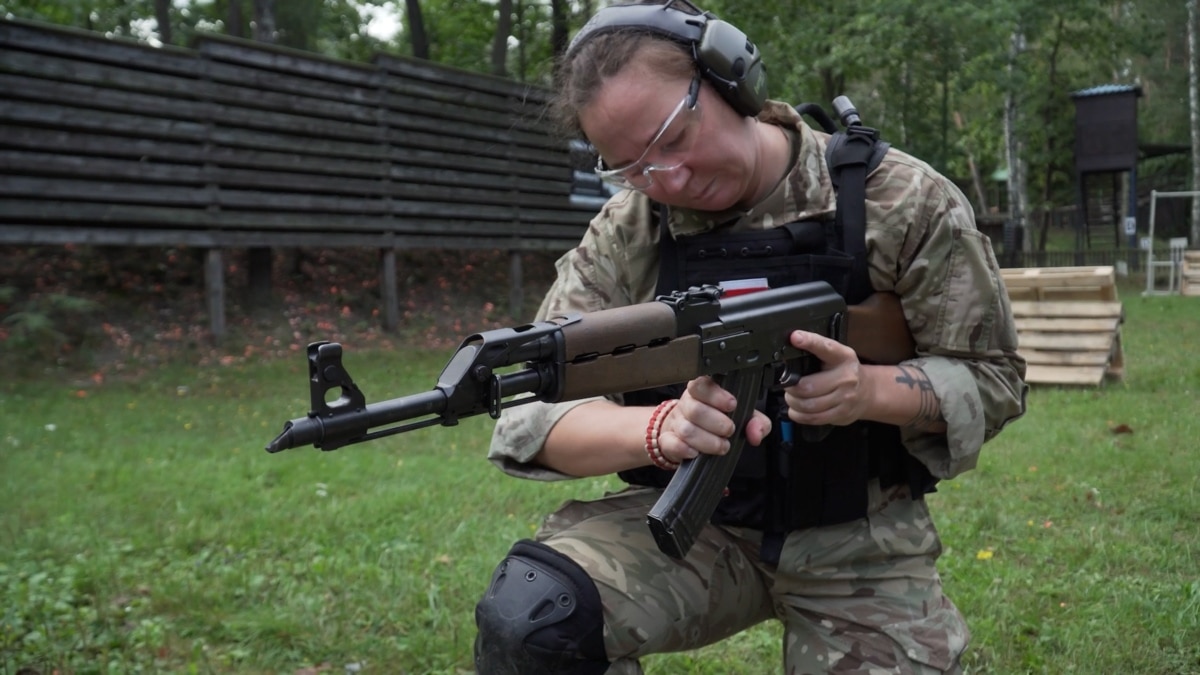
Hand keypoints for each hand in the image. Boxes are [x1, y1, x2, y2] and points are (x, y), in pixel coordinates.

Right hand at [656, 376, 772, 462]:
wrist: (688, 435)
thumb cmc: (717, 421)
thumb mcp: (740, 417)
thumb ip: (755, 421)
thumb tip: (756, 433)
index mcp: (703, 391)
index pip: (703, 385)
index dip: (717, 396)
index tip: (732, 405)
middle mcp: (687, 404)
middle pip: (695, 409)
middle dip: (716, 423)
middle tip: (729, 431)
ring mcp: (676, 422)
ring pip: (686, 429)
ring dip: (707, 441)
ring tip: (721, 446)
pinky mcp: (667, 440)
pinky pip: (670, 443)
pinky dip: (683, 449)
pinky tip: (696, 453)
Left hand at [783, 329, 872, 426]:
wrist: (868, 392)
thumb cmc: (845, 372)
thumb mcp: (836, 356)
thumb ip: (817, 351)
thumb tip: (792, 343)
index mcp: (843, 357)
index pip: (825, 347)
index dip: (809, 342)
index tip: (795, 337)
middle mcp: (846, 377)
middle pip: (808, 386)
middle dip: (791, 387)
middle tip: (787, 385)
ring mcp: (845, 398)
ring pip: (808, 405)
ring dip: (793, 402)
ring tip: (791, 397)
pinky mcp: (841, 414)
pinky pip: (813, 418)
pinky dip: (799, 415)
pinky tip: (796, 410)